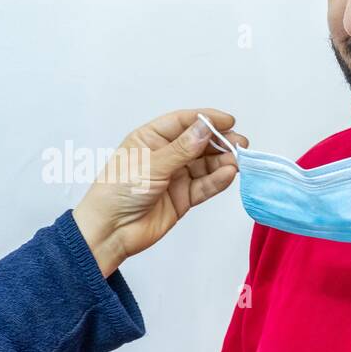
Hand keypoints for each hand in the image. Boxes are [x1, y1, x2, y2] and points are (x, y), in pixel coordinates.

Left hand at [73, 109, 246, 276]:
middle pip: (198, 143)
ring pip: (205, 165)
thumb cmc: (117, 192)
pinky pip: (204, 185)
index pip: (182, 122)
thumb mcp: (150, 165)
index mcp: (149, 139)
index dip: (206, 119)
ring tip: (238, 160)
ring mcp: (174, 177)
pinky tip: (229, 174)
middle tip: (240, 143)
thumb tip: (206, 128)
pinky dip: (217, 180)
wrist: (110, 232)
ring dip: (222, 161)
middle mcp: (164, 155)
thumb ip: (182, 149)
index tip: (228, 121)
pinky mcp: (182, 198)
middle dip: (220, 142)